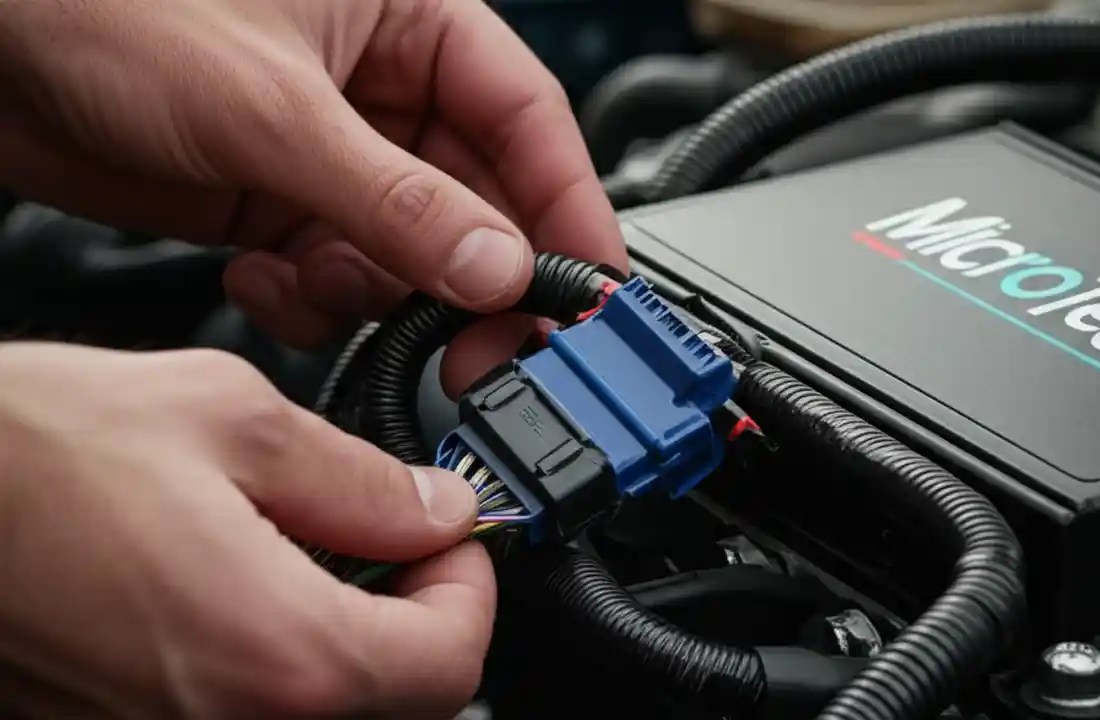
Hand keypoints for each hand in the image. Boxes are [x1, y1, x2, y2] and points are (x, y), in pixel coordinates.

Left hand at [0, 0, 627, 394]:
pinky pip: (338, 273)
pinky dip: (312, 298)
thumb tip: (496, 267)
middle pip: (479, 201)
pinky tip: (263, 276)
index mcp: (412, 20)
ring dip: (380, 294)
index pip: (528, 120)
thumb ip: (396, 201)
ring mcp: (331, 153)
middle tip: (487, 348)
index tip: (590, 291)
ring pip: (410, 252)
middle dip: (476, 279)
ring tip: (325, 285)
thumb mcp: (271, 109)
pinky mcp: (279, 203)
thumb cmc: (102, 2)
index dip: (567, 208)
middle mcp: (383, 89)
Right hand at [0, 343, 493, 718]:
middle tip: (388, 534)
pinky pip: (241, 703)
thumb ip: (359, 479)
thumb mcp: (228, 418)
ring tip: (300, 543)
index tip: (450, 535)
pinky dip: (270, 652)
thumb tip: (434, 509)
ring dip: (343, 633)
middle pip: (395, 696)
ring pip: (322, 702)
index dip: (469, 589)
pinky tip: (237, 577)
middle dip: (413, 613)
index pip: (450, 662)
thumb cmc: (27, 457)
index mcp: (277, 652)